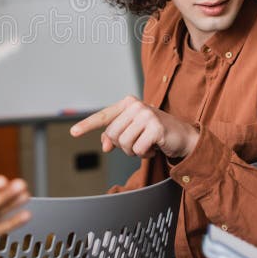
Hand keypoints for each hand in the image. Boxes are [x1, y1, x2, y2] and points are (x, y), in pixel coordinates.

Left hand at [70, 95, 199, 159]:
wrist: (183, 136)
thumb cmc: (155, 132)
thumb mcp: (133, 131)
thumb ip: (115, 135)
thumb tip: (104, 145)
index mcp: (127, 103)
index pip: (103, 115)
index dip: (87, 125)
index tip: (73, 132)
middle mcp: (136, 106)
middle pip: (113, 135)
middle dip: (123, 146)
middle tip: (137, 144)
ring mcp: (146, 115)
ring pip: (124, 144)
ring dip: (134, 151)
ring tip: (147, 144)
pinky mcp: (155, 128)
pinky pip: (138, 149)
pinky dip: (145, 154)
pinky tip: (154, 147)